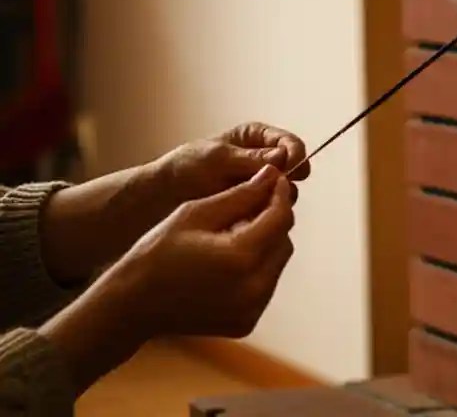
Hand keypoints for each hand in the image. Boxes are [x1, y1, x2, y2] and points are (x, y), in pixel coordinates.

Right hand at [39, 122, 307, 285]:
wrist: (132, 305)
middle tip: (247, 209)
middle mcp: (254, 287)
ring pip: (277, 263)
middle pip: (284, 240)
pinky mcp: (247, 321)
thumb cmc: (157, 253)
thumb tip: (272, 176)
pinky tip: (228, 262)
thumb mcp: (195, 214)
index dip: (280, 195)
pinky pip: (265, 285)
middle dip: (272, 220)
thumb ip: (240, 195)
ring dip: (265, 244)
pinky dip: (256, 269)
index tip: (274, 181)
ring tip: (233, 235)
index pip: (281, 217)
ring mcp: (252, 308)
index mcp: (241, 256)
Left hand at [154, 122, 310, 204]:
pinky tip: (248, 218)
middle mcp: (265, 160)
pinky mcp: (255, 206)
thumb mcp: (217, 158)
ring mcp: (261, 184)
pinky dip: (264, 215)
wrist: (164, 195)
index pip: (289, 143)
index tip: (294, 169)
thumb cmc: (187, 166)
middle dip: (286, 182)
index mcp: (258, 138)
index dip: (296, 155)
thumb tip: (283, 158)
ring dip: (274, 201)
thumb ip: (251, 159)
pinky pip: (270, 211)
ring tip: (253, 208)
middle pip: (294, 170)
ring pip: (285, 194)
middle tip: (272, 193)